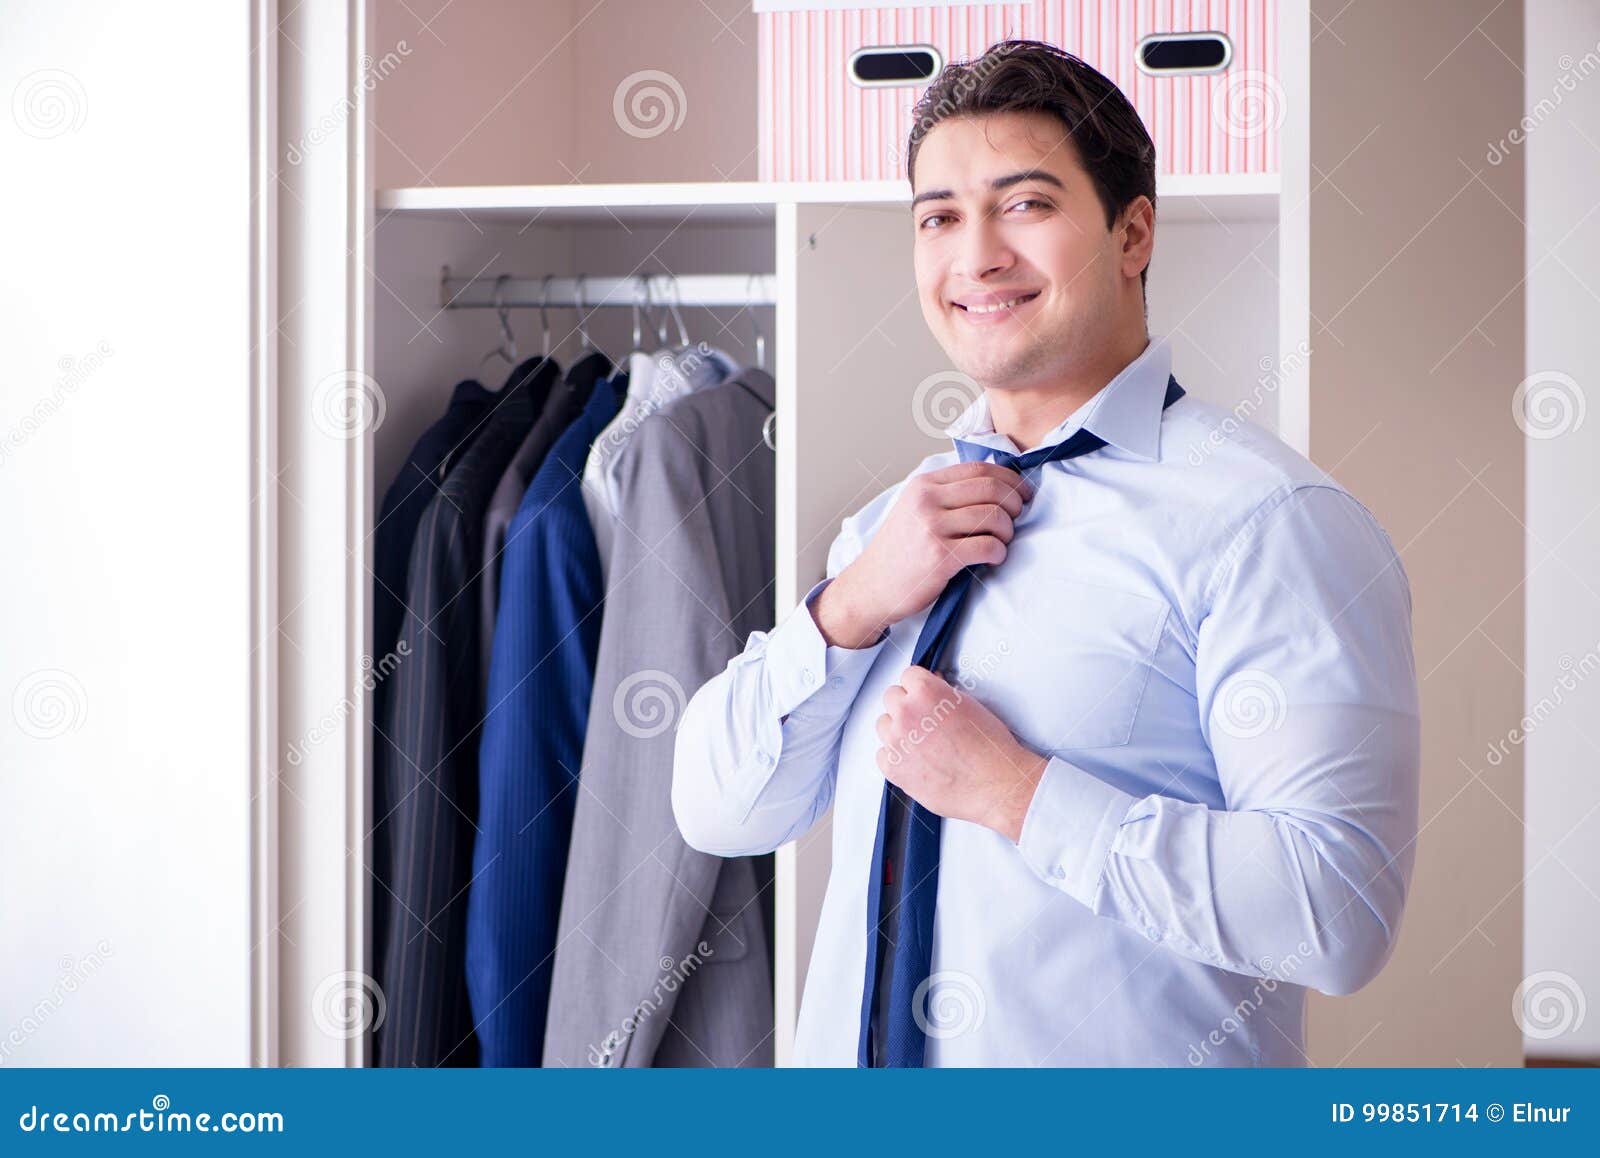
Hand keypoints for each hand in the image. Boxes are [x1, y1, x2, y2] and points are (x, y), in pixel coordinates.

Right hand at [813, 462, 1032, 648]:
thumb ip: (946, 494)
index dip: (1010, 479)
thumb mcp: (914, 509)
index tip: (1022, 493)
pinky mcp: (940, 556)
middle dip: (1015, 503)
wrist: (871, 586)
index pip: (980, 469)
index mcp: (923, 484)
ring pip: (994, 517)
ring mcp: (932, 528)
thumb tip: (996, 483)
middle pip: (991, 489)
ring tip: (1002, 541)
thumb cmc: (899, 551)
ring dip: (1008, 531)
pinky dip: (999, 552)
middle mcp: (927, 500)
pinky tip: (993, 558)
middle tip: (1018, 517)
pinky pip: (988, 546)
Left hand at [875, 664, 1048, 841]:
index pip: (908, 675)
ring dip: (897, 729)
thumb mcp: (969, 704)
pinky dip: (896, 757)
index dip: (919, 686)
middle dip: (906, 704)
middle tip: (924, 719)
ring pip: (883, 725)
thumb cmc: (990, 748)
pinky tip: (916, 760)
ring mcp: (897, 741)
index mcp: (926, 692)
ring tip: (921, 742)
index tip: (923, 695)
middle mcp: (906, 714)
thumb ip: (942, 693)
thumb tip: (931, 689)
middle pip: (891, 697)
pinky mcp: (893, 768)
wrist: (996, 784)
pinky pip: (883, 754)